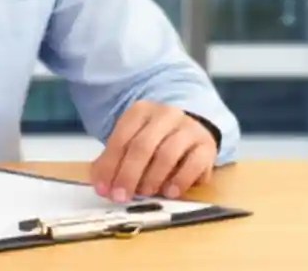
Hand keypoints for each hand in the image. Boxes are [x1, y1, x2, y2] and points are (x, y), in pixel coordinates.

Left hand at [89, 100, 215, 201]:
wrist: (190, 130)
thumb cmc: (155, 141)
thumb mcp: (131, 143)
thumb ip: (114, 161)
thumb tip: (100, 184)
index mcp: (141, 111)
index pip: (121, 137)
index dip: (110, 165)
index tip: (103, 189)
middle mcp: (166, 115)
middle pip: (143, 145)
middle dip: (128, 174)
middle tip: (121, 196)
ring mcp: (188, 128)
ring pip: (167, 154)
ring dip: (152, 178)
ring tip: (145, 193)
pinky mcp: (206, 146)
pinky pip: (194, 164)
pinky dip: (180, 181)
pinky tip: (170, 192)